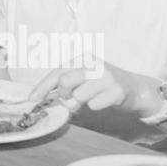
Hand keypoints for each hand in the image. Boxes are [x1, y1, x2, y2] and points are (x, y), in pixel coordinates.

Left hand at [28, 59, 151, 115]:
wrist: (135, 88)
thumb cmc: (104, 85)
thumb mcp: (85, 78)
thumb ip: (66, 84)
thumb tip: (43, 96)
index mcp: (83, 59)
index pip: (57, 71)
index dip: (42, 86)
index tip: (31, 98)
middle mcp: (93, 64)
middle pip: (64, 81)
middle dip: (63, 94)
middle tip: (71, 99)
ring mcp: (106, 76)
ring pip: (79, 95)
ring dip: (82, 103)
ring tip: (92, 98)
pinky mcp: (116, 90)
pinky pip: (94, 105)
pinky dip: (96, 106)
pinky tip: (105, 100)